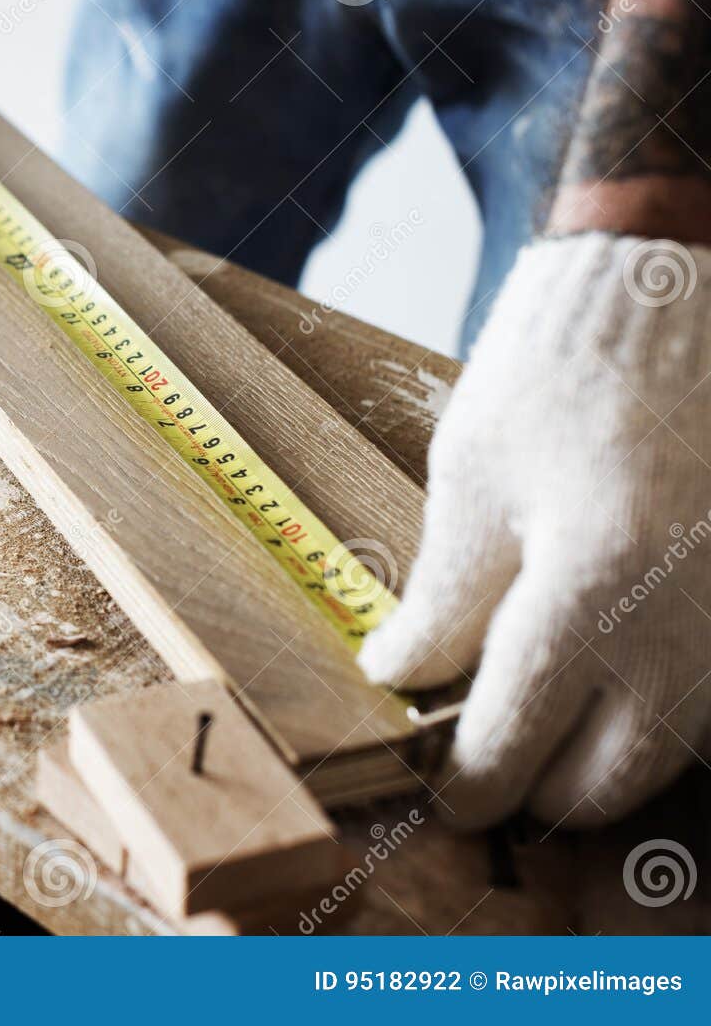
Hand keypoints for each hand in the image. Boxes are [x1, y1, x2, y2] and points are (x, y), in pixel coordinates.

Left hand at [358, 232, 710, 828]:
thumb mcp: (473, 477)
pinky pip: (706, 701)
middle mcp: (687, 626)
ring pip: (669, 754)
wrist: (678, 290)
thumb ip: (444, 598)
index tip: (444, 792)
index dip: (469, 783)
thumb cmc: (564, 368)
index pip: (517, 741)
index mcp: (596, 587)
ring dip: (600, 761)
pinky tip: (603, 675)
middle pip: (607, 782)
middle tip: (482, 764)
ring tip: (534, 721)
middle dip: (538, 790)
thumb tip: (402, 678)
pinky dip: (652, 712)